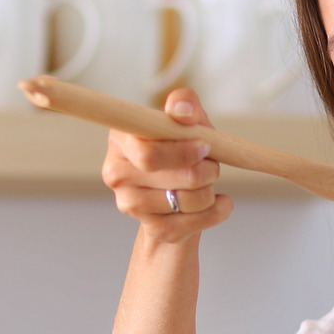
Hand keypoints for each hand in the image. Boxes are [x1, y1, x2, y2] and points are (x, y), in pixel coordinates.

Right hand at [101, 88, 232, 238]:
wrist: (178, 194)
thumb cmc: (182, 150)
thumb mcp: (187, 122)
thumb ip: (185, 105)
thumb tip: (183, 110)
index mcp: (120, 139)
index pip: (148, 153)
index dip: (182, 152)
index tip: (205, 148)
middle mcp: (115, 172)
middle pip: (170, 178)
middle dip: (204, 172)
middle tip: (214, 167)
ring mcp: (129, 203)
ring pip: (185, 201)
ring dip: (209, 192)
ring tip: (210, 184)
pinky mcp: (150, 228)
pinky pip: (192, 224)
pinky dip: (215, 212)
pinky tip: (217, 203)